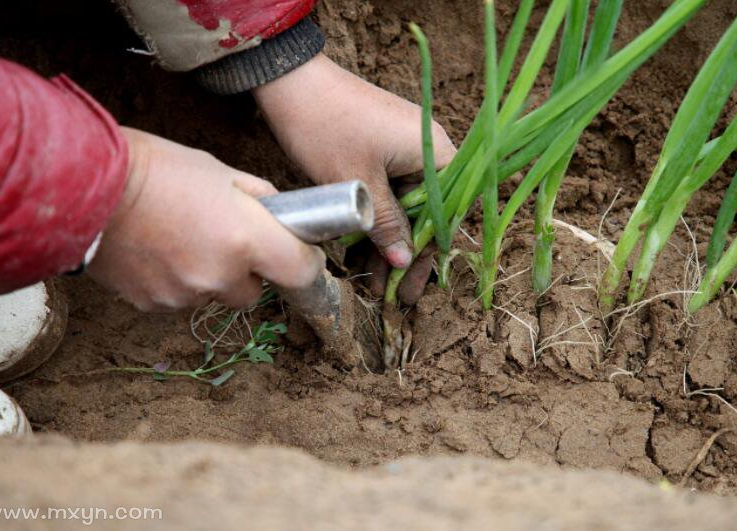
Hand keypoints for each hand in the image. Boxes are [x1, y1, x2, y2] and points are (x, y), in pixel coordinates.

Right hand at [87, 128, 324, 311]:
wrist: (84, 185)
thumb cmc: (156, 168)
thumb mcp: (219, 170)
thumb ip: (257, 198)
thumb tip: (279, 214)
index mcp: (246, 239)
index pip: (301, 272)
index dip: (303, 262)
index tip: (297, 253)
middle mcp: (220, 276)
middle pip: (253, 292)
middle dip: (246, 271)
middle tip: (224, 239)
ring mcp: (185, 295)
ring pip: (213, 297)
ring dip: (208, 277)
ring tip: (180, 238)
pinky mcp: (152, 305)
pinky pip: (178, 299)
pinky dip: (174, 282)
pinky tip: (155, 250)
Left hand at [253, 54, 455, 301]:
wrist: (290, 81)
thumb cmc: (326, 129)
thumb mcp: (357, 187)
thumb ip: (385, 226)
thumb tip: (404, 263)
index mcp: (436, 153)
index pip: (446, 216)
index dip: (429, 256)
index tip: (413, 289)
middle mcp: (429, 149)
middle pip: (427, 214)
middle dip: (406, 255)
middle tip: (392, 296)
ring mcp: (407, 147)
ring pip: (406, 206)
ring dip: (388, 242)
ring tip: (370, 281)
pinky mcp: (385, 147)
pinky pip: (390, 191)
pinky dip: (377, 220)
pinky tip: (361, 252)